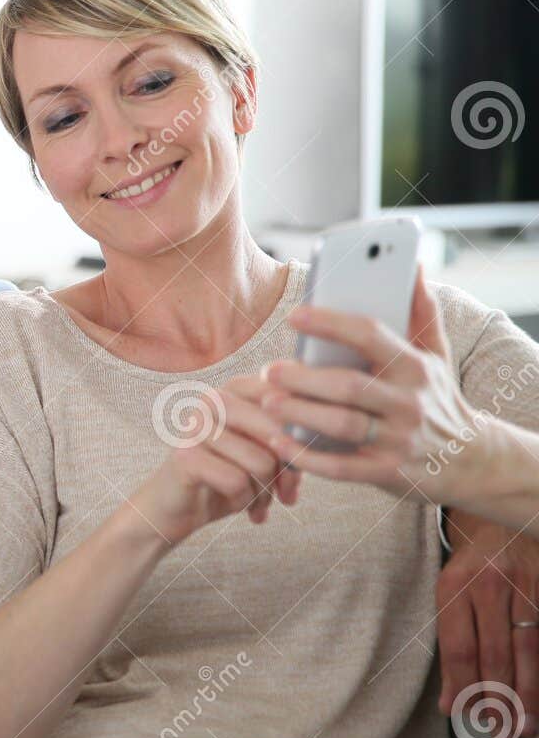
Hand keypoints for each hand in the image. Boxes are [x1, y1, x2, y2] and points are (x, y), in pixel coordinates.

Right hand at [131, 376, 297, 543]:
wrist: (175, 508)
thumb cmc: (225, 477)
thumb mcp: (263, 454)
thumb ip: (290, 440)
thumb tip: (324, 445)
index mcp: (234, 390)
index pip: (287, 401)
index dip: (302, 437)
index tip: (299, 464)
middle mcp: (212, 399)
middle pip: (278, 432)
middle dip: (288, 471)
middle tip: (286, 493)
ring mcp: (195, 425)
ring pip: (261, 462)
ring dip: (266, 492)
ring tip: (258, 502)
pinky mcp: (185, 455)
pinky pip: (237, 481)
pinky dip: (244, 501)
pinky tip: (237, 505)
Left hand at [258, 266, 480, 502]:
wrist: (471, 460)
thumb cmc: (438, 398)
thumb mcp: (436, 354)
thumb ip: (420, 311)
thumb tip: (409, 265)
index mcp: (414, 366)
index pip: (371, 336)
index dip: (331, 324)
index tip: (294, 315)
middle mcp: (408, 402)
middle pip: (349, 386)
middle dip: (304, 378)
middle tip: (268, 370)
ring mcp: (399, 439)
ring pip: (344, 425)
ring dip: (301, 414)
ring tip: (268, 401)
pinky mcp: (387, 472)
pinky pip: (342, 468)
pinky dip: (307, 458)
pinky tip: (280, 444)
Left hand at [437, 510, 538, 737]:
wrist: (500, 521)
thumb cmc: (470, 567)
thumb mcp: (448, 594)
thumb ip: (449, 646)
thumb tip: (447, 702)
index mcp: (453, 587)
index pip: (459, 647)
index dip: (463, 686)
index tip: (464, 716)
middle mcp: (487, 585)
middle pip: (494, 654)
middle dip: (498, 699)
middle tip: (500, 732)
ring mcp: (522, 586)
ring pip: (527, 649)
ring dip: (527, 695)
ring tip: (524, 727)